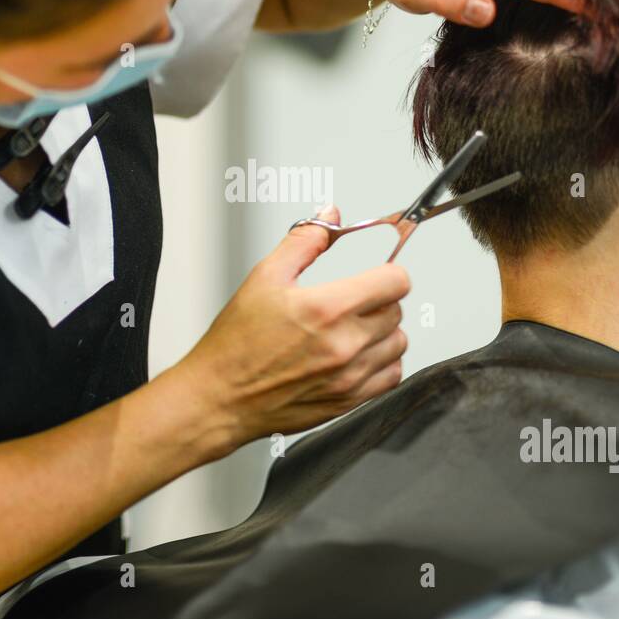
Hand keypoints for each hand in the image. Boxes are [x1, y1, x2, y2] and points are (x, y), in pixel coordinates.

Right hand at [174, 205, 409, 446]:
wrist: (220, 397)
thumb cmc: (236, 344)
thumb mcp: (264, 277)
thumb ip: (304, 241)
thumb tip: (330, 217)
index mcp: (326, 309)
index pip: (395, 282)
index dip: (388, 272)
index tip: (377, 275)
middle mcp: (344, 345)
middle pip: (397, 310)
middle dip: (380, 300)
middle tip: (352, 302)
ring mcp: (350, 376)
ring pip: (398, 343)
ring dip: (383, 332)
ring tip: (355, 328)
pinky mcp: (349, 401)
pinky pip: (392, 375)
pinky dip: (383, 362)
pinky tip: (360, 355)